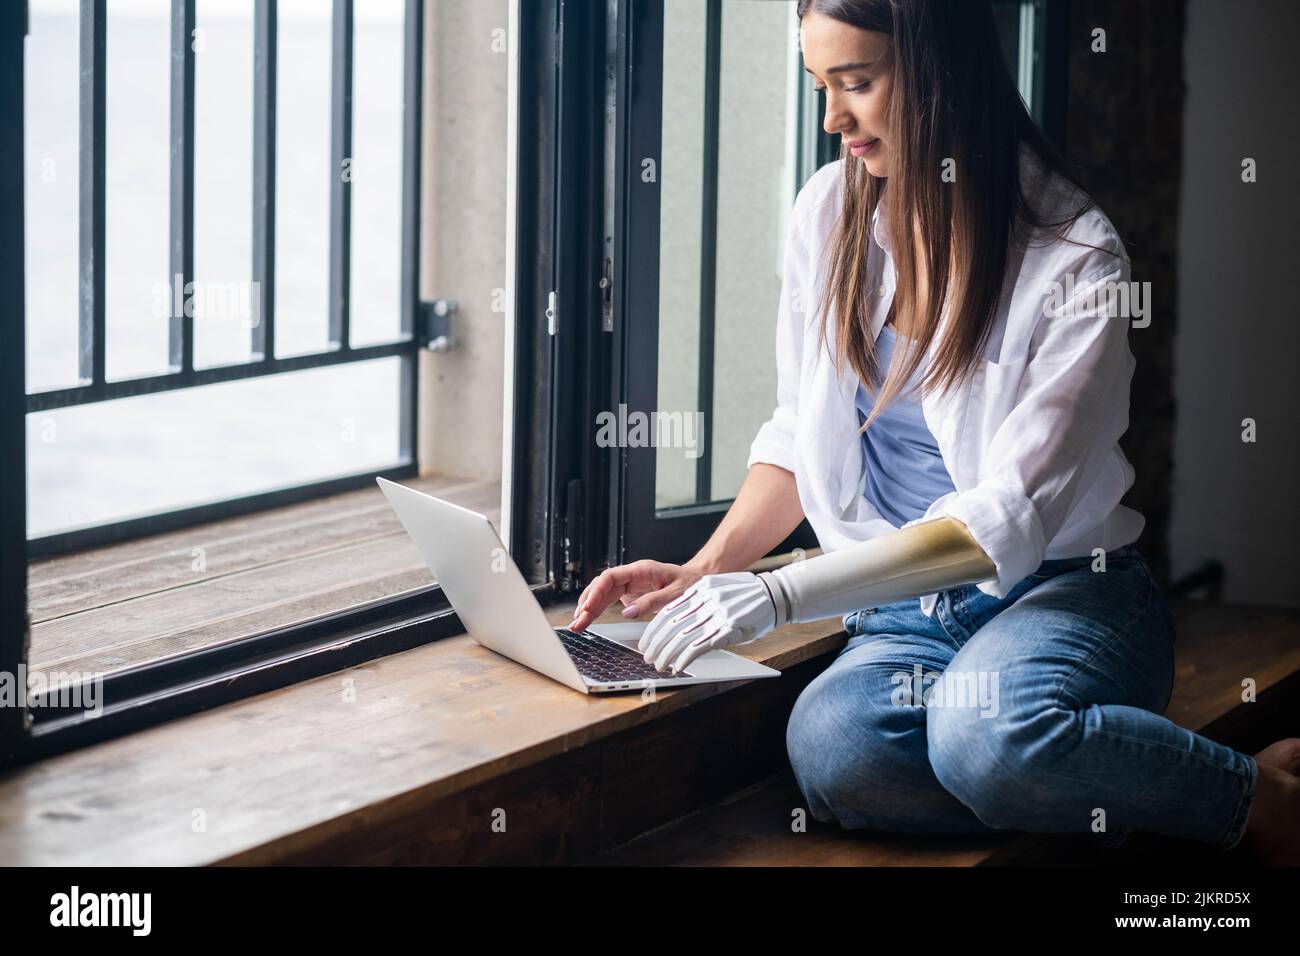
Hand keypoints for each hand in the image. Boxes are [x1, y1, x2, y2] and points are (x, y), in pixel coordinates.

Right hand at [567, 560, 705, 633]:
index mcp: (640, 570)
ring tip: (577, 625)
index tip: (588, 607)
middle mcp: (631, 575)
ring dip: (589, 609)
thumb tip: (627, 612)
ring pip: (602, 594)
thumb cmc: (690, 583)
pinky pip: (609, 600)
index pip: (610, 577)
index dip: (596, 592)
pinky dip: (598, 610)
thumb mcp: (676, 594)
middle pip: (601, 587)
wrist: (698, 579)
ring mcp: (629, 585)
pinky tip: (587, 620)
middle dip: (587, 604)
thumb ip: (652, 602)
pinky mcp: (630, 594)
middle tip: (577, 622)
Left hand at [638, 572, 776, 674]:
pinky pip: (699, 646)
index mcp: (701, 589)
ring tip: (659, 666)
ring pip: (681, 637)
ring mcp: (716, 615)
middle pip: (671, 625)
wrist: (776, 594)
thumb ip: (700, 601)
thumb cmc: (748, 595)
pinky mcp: (727, 630)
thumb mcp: (720, 589)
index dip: (653, 629)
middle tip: (647, 657)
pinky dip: (684, 659)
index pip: (668, 611)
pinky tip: (677, 667)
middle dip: (656, 644)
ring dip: (666, 655)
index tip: (646, 642)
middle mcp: (706, 601)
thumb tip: (678, 621)